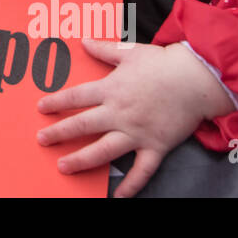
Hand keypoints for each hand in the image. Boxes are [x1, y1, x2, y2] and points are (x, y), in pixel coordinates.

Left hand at [36, 39, 236, 197]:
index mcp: (111, 89)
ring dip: (81, 160)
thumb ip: (104, 49)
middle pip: (83, 125)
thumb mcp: (130, 52)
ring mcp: (136, 132)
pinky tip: (118, 196)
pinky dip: (130, 185)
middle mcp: (119, 113)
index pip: (76, 97)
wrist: (196, 79)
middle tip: (42, 140)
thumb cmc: (163, 64)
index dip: (57, 102)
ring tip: (63, 166)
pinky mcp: (155, 146)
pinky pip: (141, 170)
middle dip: (59, 133)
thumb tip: (84, 41)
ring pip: (103, 150)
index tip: (42, 108)